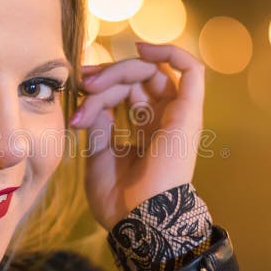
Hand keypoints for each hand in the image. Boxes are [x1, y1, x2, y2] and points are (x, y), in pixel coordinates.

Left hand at [70, 41, 205, 229]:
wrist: (136, 221)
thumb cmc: (118, 200)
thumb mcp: (97, 155)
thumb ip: (99, 125)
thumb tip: (94, 98)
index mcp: (147, 133)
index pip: (126, 94)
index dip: (101, 88)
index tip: (78, 94)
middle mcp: (165, 121)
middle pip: (137, 80)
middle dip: (106, 77)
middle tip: (83, 84)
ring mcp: (178, 116)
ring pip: (153, 72)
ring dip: (120, 70)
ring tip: (94, 83)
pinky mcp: (188, 113)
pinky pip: (191, 70)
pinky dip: (170, 52)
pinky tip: (143, 49)